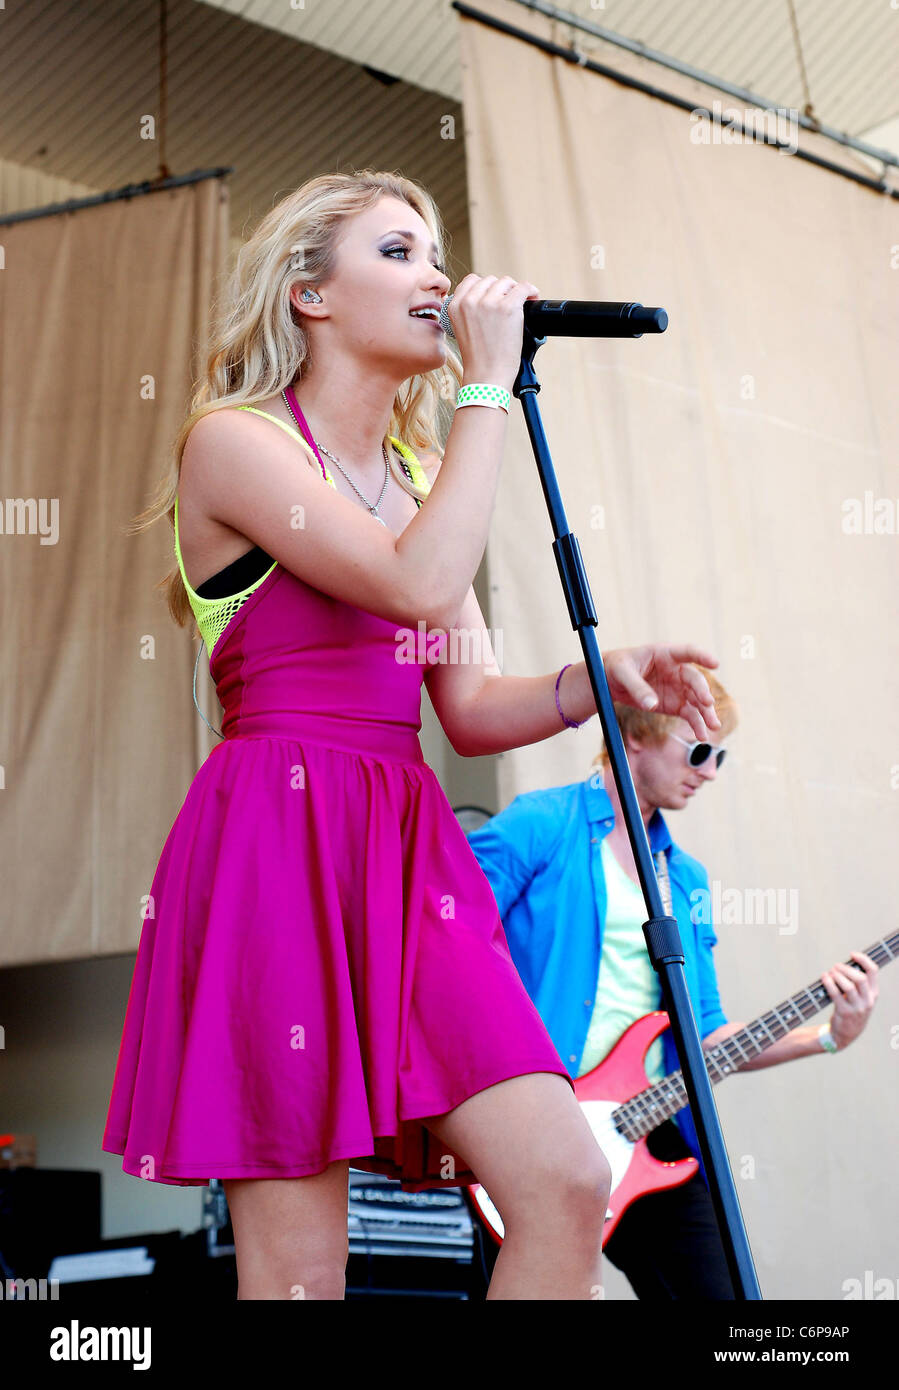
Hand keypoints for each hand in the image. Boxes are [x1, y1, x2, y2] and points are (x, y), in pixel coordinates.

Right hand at [448, 272, 540, 389]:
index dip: (486, 287)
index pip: (471, 280)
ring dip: (514, 291)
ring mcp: (489, 303)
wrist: (486, 377)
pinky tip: (532, 298)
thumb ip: (470, 311)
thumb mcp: (463, 330)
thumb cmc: (479, 360)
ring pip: (507, 282)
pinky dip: (531, 291)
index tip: (495, 296)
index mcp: (455, 306)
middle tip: (508, 305)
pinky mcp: (508, 307)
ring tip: (519, 305)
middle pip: (491, 280)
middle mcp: (470, 301)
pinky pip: (523, 287)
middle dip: (501, 291)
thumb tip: (489, 297)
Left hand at [603, 644, 720, 739]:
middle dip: (703, 692)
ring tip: (713, 726)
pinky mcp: (675, 705)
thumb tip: (651, 705)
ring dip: (707, 713)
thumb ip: (637, 687)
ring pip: (698, 700)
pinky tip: (701, 735)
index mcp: (665, 654)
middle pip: (695, 680)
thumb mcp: (622, 673)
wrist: (611, 681)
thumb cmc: (617, 668)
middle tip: (707, 703)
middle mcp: (677, 670)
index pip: (688, 652)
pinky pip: (690, 715)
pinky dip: (697, 725)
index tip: (715, 663)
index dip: (703, 656)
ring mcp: (678, 688)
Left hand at [823, 950, 878, 1048]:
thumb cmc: (852, 1009)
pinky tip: (824, 978)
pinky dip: (829, 983)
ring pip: (849, 986)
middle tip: (835, 966)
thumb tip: (845, 964)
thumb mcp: (862, 998)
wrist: (846, 1034)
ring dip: (837, 976)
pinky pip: (836, 994)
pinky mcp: (844, 1012)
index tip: (852, 954)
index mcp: (874, 994)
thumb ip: (858, 984)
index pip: (873, 971)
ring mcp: (857, 1008)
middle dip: (846, 969)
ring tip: (830, 972)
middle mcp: (868, 1001)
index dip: (863, 960)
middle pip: (860, 978)